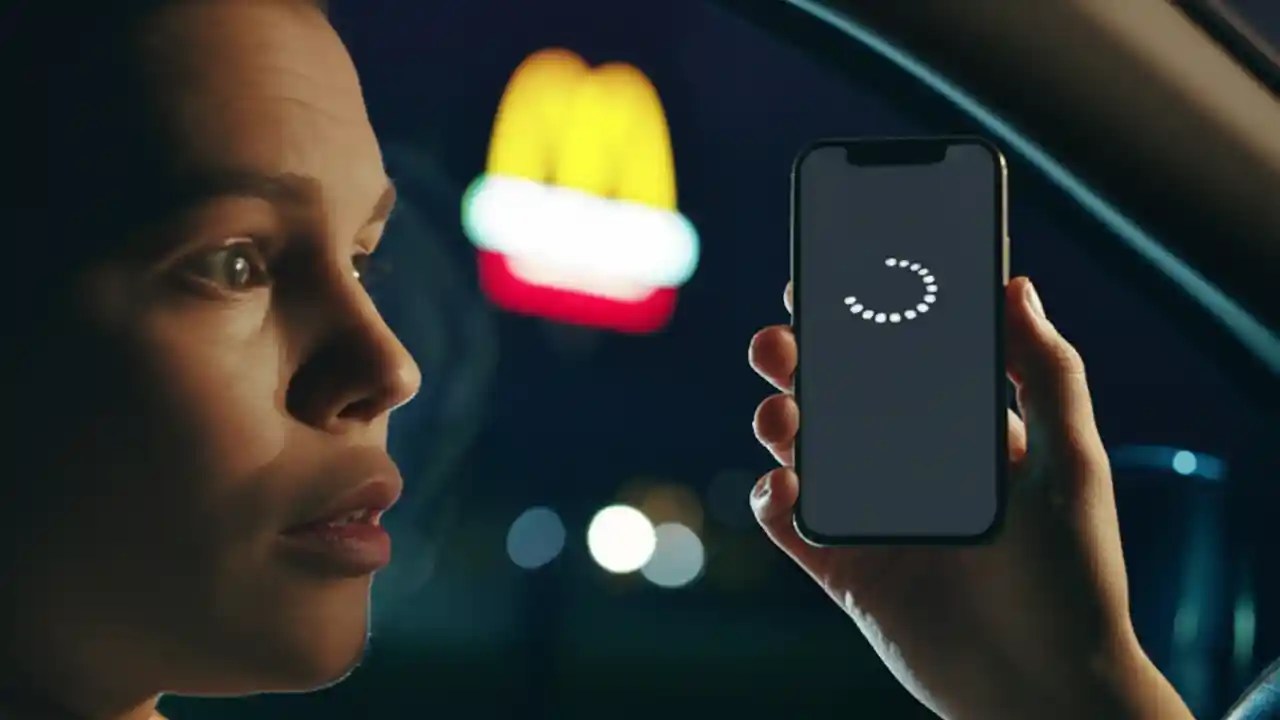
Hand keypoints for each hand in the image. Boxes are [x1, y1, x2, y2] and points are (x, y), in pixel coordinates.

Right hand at [747, 276, 1193, 719]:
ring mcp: (869, 514)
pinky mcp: (841, 566)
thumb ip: (1047, 373)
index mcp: (957, 434)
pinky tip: (787, 488)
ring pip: (801, 449)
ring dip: (777, 420)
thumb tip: (1017, 287)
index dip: (857, 320)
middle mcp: (906, 466)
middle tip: (779, 342)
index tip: (826, 284)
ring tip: (782, 417)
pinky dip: (772, 498)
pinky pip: (787, 521)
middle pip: (834, 396)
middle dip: (797, 361)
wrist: (1041, 687)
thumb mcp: (1073, 464)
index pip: (898, 361)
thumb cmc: (1073, 578)